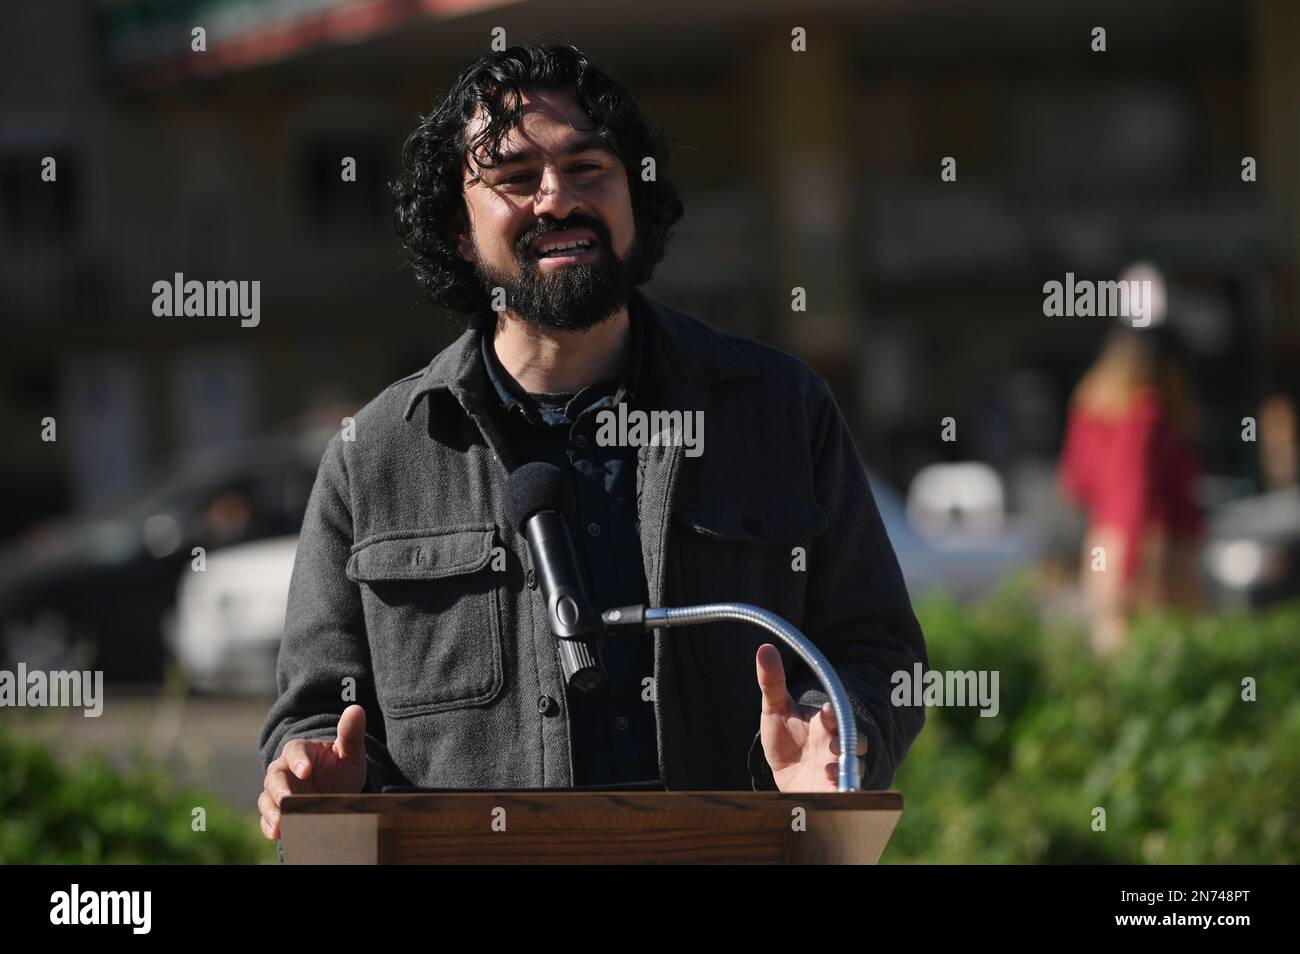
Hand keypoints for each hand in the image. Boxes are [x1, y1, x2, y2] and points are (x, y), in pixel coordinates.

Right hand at [258, 704, 367, 840]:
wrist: (337, 791)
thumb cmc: (341, 768)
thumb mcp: (350, 753)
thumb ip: (351, 734)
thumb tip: (357, 709)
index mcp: (301, 752)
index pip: (295, 752)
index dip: (299, 761)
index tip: (306, 771)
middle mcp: (284, 771)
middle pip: (274, 778)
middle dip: (279, 790)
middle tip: (287, 801)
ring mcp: (278, 793)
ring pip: (267, 799)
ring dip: (271, 812)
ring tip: (280, 825)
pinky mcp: (277, 813)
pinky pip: (267, 820)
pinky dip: (269, 827)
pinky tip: (277, 834)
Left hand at [755, 644, 866, 791]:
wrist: (786, 776)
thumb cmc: (785, 739)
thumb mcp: (775, 710)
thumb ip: (772, 682)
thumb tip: (764, 648)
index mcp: (824, 723)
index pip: (835, 716)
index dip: (833, 714)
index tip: (826, 712)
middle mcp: (835, 745)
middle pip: (855, 742)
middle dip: (848, 743)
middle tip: (833, 745)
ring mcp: (838, 769)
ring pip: (855, 768)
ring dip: (847, 770)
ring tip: (830, 772)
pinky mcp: (836, 792)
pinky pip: (847, 793)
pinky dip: (843, 794)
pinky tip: (830, 792)